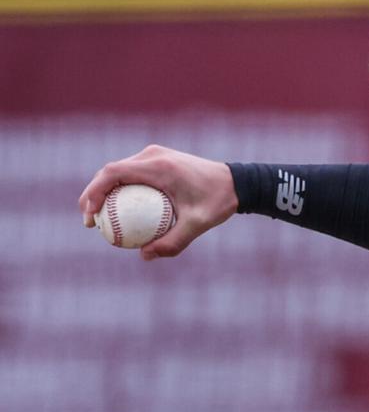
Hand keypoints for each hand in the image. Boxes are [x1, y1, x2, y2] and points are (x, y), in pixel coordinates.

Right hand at [79, 145, 238, 260]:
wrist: (237, 183)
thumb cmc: (219, 202)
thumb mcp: (199, 224)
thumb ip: (173, 242)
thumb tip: (145, 256)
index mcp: (159, 166)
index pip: (114, 173)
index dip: (94, 192)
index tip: (89, 215)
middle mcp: (153, 155)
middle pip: (110, 171)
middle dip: (93, 194)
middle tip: (88, 221)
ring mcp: (155, 155)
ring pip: (119, 171)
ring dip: (104, 191)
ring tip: (97, 217)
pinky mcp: (158, 159)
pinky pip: (132, 173)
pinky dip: (121, 189)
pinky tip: (118, 211)